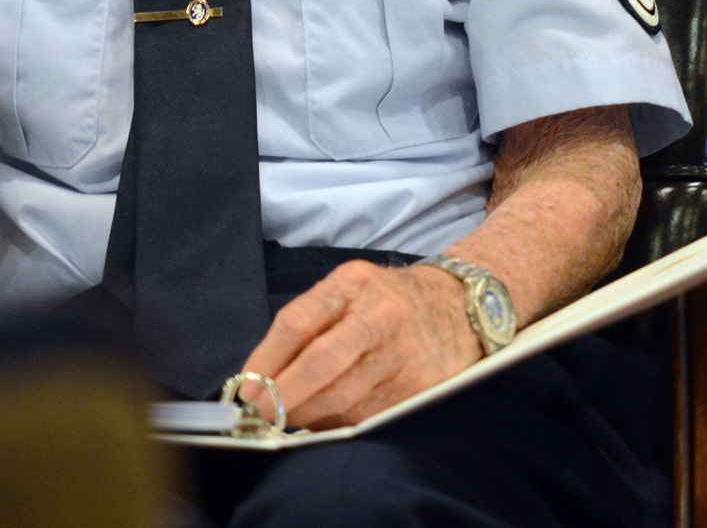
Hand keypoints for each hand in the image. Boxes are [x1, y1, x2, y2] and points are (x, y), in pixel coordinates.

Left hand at [236, 261, 481, 429]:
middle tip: (260, 415)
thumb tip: (262, 380)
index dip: (265, 362)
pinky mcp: (416, 387)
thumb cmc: (389, 302)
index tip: (246, 389)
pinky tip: (331, 415)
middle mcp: (380, 315)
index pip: (297, 323)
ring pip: (340, 398)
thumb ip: (309, 324)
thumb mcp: (350, 291)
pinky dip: (338, 422)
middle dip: (282, 397)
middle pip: (319, 364)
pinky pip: (364, 416)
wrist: (461, 307)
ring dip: (307, 414)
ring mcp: (402, 353)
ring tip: (294, 414)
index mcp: (354, 284)